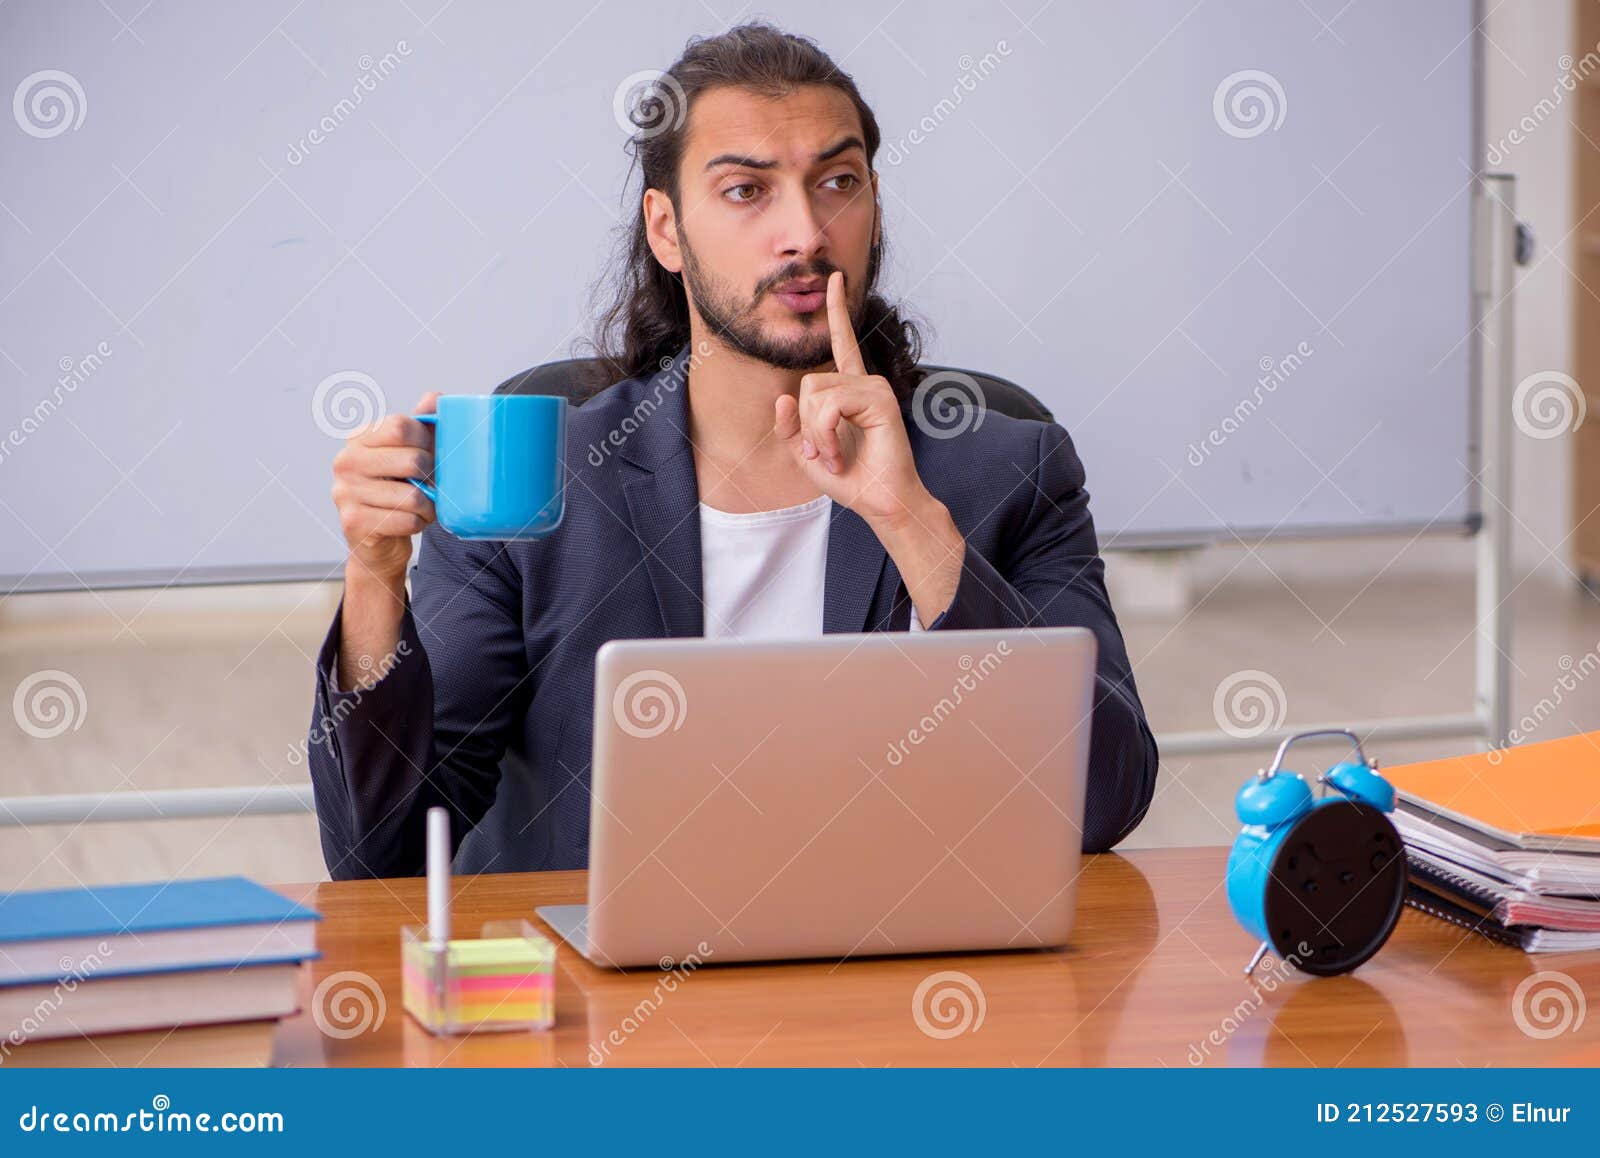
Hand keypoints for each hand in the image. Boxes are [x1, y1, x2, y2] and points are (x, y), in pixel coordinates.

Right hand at [331, 392, 438, 583]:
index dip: (426, 441)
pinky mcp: (353, 521)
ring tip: (424, 506)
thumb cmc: (400, 490)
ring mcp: (345, 491)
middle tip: (431, 484)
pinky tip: (412, 521)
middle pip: (412, 460)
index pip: (402, 427)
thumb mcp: (412, 453)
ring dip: (429, 506)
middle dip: (432, 476)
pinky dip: (419, 523)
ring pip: (413, 496)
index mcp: (360, 438)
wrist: (380, 540)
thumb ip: (424, 424)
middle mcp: (346, 461)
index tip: (430, 454)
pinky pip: (406, 520)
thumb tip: (434, 397)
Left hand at [773, 271, 930, 528]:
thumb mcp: (806, 453)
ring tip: (835, 456)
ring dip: (817, 434)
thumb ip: (790, 426)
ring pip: (817, 396)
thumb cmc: (851, 478)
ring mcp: (873, 388)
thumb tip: (785, 396)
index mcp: (849, 390)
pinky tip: (841, 455)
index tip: (836, 279)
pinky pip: (831, 407)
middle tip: (824, 453)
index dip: (837, 311)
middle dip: (807, 425)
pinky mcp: (879, 400)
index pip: (841, 342)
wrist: (881, 501)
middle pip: (809, 383)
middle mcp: (863, 382)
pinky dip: (827, 436)